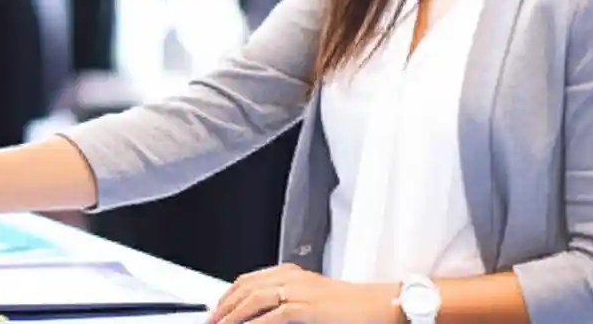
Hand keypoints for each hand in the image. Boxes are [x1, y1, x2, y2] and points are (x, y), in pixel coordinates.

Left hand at [208, 264, 399, 323]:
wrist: (380, 305)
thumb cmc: (353, 306)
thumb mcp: (314, 301)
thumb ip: (289, 305)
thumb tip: (265, 316)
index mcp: (292, 273)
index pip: (251, 279)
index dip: (230, 294)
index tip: (219, 308)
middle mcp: (292, 277)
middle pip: (246, 286)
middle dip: (225, 304)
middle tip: (213, 320)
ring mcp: (299, 291)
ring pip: (254, 298)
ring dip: (233, 314)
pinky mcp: (307, 308)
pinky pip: (272, 316)